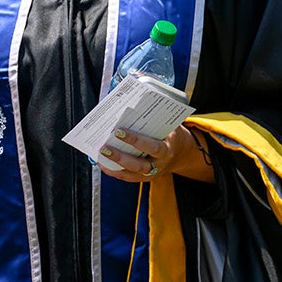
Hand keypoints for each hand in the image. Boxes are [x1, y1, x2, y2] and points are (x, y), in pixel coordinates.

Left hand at [98, 124, 213, 184]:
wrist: (181, 154)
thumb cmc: (169, 135)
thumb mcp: (168, 126)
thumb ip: (155, 119)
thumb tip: (131, 103)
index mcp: (167, 150)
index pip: (152, 147)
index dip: (135, 140)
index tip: (118, 131)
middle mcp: (159, 164)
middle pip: (138, 165)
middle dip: (120, 156)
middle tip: (104, 147)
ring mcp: (151, 173)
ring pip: (130, 173)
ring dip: (113, 165)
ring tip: (100, 154)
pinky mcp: (143, 178)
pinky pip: (126, 177)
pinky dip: (113, 171)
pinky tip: (102, 162)